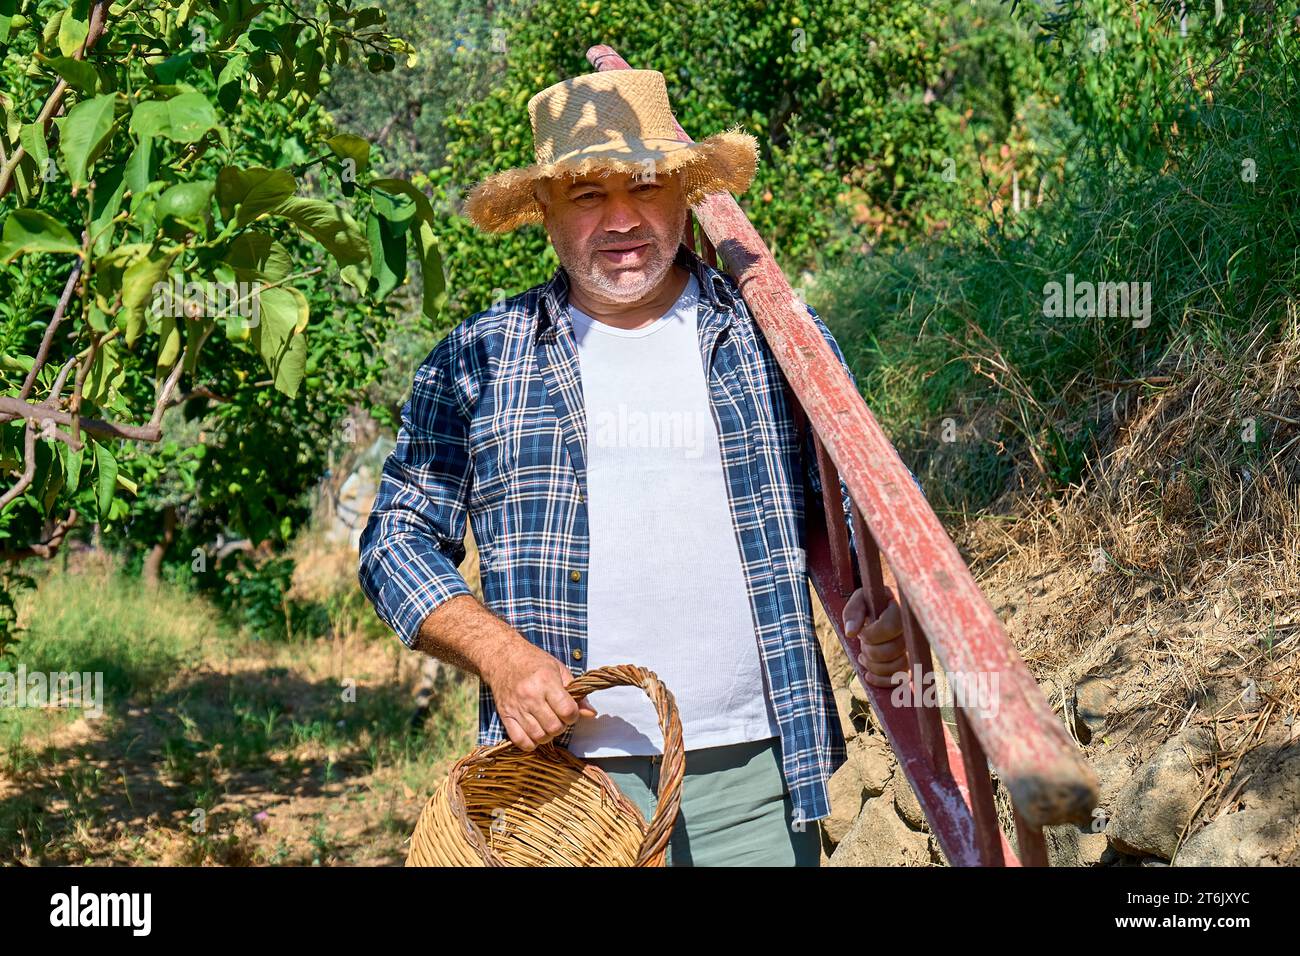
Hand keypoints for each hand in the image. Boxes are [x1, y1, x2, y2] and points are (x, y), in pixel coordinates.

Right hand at [482, 638, 596, 750]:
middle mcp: (530, 696)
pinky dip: (531, 743)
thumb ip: (576, 692)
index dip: (573, 715)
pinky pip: (520, 741)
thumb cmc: (533, 661)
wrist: (503, 658)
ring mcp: (516, 707)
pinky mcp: (505, 716)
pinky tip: (535, 732)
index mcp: (546, 681)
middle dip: (562, 726)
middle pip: (554, 727)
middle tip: (558, 716)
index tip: (570, 710)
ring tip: (547, 723)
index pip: (567, 711)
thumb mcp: (559, 669)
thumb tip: (590, 713)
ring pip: (539, 737)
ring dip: (548, 734)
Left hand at [843, 588, 908, 688]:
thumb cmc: (873, 600)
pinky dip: (883, 681)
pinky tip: (868, 675)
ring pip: (898, 667)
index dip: (870, 635)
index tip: (861, 632)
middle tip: (862, 643)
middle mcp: (912, 630)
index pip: (890, 627)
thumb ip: (854, 612)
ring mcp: (913, 647)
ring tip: (863, 656)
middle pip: (892, 650)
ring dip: (874, 666)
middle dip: (870, 651)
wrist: (886, 605)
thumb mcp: (861, 598)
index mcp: (901, 609)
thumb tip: (850, 633)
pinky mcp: (910, 661)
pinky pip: (902, 678)